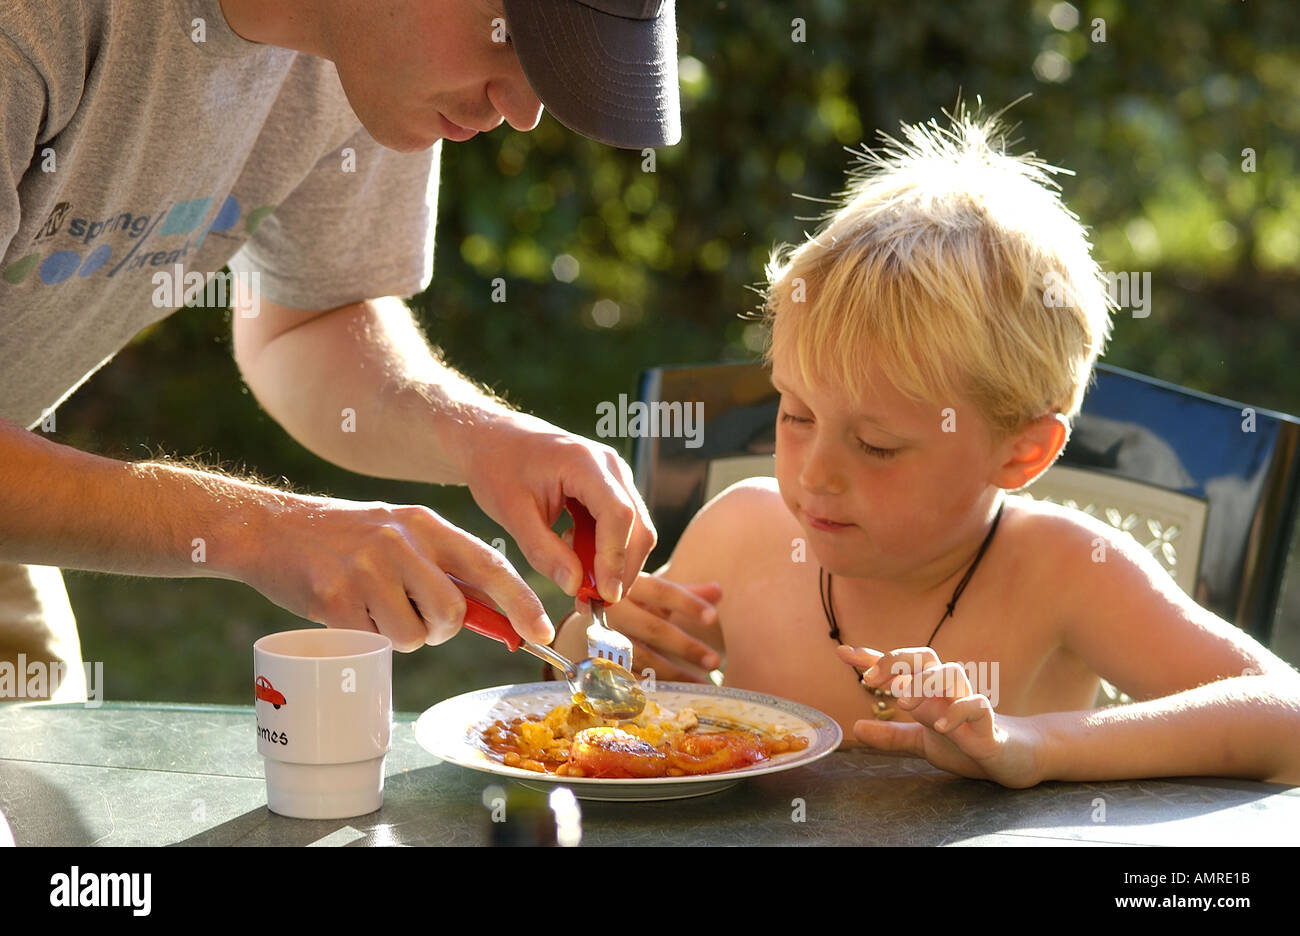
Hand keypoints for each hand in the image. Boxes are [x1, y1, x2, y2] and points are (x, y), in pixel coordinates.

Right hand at [242, 495, 553, 651]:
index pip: (489, 567)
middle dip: (441, 629)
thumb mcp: (401, 534)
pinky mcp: (338, 598)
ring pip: (416, 635)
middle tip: (414, 617)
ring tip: (375, 608)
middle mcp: (402, 543)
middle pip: (453, 612)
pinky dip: (369, 637)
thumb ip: (443, 567)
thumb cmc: (345, 540)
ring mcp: (369, 570)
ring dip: (402, 636)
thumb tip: (494, 613)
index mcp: (426, 524)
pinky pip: (377, 641)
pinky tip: (349, 610)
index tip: (543, 632)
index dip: (521, 603)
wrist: (271, 529)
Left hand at [458, 410, 656, 605]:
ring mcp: (614, 476)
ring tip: (582, 589)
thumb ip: (543, 551)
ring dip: (615, 564)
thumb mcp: (511, 513)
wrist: (495, 439)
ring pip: (635, 530)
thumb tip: (575, 586)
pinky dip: (606, 551)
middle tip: (593, 604)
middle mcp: (609, 465)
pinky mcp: (610, 488)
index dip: (615, 558)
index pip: (617, 514)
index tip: (605, 595)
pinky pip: (622, 526)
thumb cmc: (498, 467)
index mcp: (584, 462)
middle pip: (636, 526)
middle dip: (621, 569)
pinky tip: (578, 560)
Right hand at [600, 574, 722, 681]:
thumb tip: (719, 591)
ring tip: (702, 684)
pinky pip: (627, 676)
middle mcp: (613, 609)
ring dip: (674, 672)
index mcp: (630, 584)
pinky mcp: (597, 661)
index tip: (713, 618)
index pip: (662, 592)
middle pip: (653, 628)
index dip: (687, 604)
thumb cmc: (631, 604)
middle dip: (686, 646)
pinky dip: (652, 685)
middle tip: (714, 661)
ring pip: (641, 657)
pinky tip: (674, 692)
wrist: (583, 623)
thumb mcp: (653, 594)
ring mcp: (603, 637)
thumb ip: (685, 593)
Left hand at [837, 645, 1047, 787]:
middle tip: (874, 681)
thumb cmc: (966, 743)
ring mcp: (970, 704)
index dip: (872, 658)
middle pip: (926, 656)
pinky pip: (978, 706)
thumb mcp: (921, 741)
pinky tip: (940, 726)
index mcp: (931, 693)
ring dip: (926, 682)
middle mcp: (948, 692)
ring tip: (904, 703)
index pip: (900, 667)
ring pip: (953, 672)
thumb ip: (891, 735)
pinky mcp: (990, 725)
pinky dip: (958, 712)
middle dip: (898, 660)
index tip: (842, 652)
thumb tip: (856, 726)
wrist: (1011, 759)